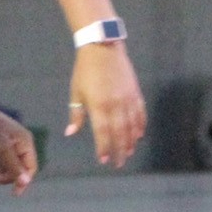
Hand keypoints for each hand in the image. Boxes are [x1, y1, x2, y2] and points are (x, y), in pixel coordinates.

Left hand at [0, 97, 36, 192]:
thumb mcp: (1, 149)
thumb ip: (13, 166)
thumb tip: (26, 182)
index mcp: (25, 143)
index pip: (30, 167)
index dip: (23, 180)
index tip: (15, 193)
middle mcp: (17, 145)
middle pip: (15, 169)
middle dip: (4, 176)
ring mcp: (3, 146)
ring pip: (3, 168)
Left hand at [65, 41, 145, 166]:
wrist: (103, 48)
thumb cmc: (85, 71)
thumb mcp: (76, 92)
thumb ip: (76, 114)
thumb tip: (70, 133)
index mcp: (98, 106)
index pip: (102, 132)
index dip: (104, 147)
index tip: (104, 160)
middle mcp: (115, 105)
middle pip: (120, 133)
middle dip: (120, 150)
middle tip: (119, 163)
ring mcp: (128, 99)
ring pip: (133, 126)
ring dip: (131, 141)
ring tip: (129, 152)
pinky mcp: (136, 93)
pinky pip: (141, 113)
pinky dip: (141, 125)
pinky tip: (139, 135)